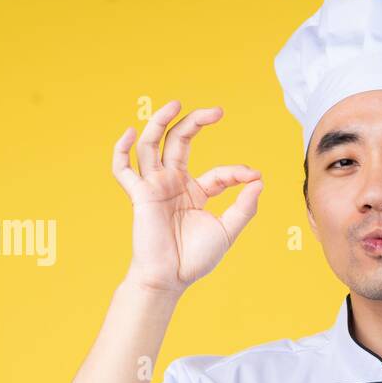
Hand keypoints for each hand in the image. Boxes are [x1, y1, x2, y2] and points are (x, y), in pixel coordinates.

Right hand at [112, 100, 263, 293]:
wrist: (170, 278)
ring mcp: (155, 187)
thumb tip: (258, 182)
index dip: (237, 171)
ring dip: (161, 122)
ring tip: (176, 104)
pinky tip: (131, 131)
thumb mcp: (228, 231)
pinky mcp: (139, 195)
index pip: (218, 172)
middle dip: (196, 123)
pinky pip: (123, 169)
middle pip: (181, 143)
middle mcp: (174, 184)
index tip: (254, 176)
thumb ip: (244, 208)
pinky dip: (122, 149)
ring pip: (153, 146)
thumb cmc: (196, 259)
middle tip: (217, 111)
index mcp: (196, 193)